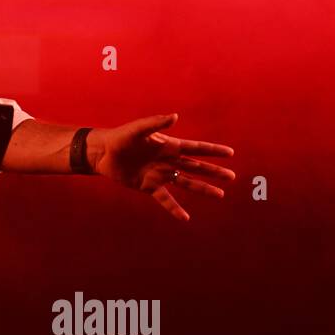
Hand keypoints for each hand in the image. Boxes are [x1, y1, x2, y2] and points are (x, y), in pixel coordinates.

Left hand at [90, 114, 234, 221]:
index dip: (213, 151)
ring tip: (220, 195)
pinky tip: (186, 218)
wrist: (103, 153)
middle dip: (214, 172)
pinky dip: (175, 208)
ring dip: (203, 189)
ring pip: (186, 183)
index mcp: (169, 146)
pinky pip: (165, 199)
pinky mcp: (149, 186)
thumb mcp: (138, 129)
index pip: (196, 148)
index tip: (230, 153)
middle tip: (232, 177)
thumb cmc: (120, 137)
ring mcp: (160, 174)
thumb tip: (175, 117)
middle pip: (196, 167)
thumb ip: (155, 123)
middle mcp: (168, 161)